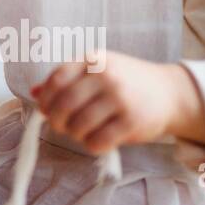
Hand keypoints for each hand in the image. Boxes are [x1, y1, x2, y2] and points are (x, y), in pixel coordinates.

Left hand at [30, 52, 191, 154]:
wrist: (170, 92)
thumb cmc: (127, 82)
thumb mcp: (98, 71)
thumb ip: (68, 80)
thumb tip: (34, 93)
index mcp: (94, 60)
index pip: (57, 79)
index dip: (46, 98)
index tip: (45, 109)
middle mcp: (106, 76)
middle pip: (64, 104)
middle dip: (56, 120)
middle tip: (60, 126)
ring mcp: (120, 98)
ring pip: (79, 125)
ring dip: (74, 134)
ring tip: (81, 132)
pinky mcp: (132, 121)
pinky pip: (98, 141)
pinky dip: (91, 145)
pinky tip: (97, 140)